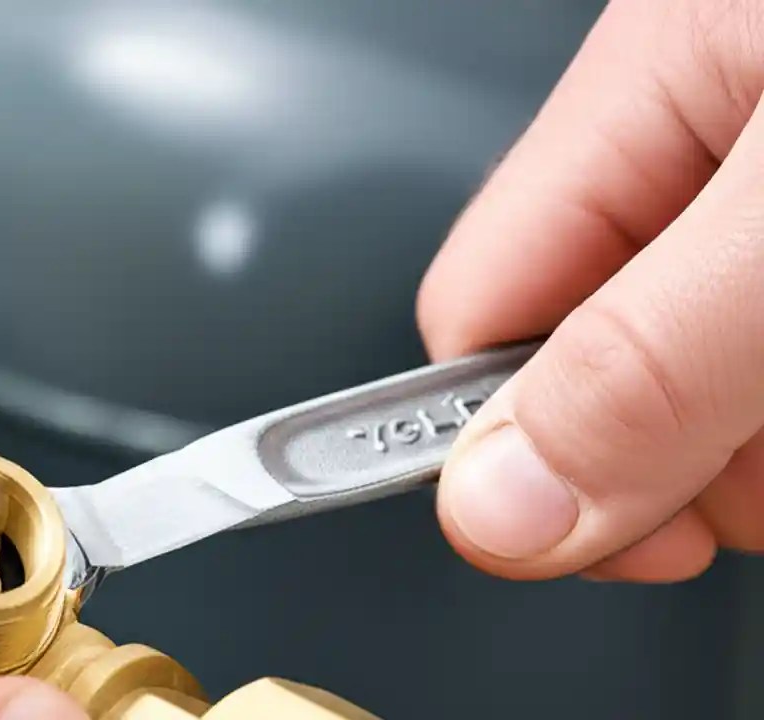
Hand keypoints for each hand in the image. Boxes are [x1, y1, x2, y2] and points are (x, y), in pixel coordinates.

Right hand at [418, 0, 763, 581]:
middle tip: (761, 449)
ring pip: (704, 400)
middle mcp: (708, 154)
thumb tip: (493, 500)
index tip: (573, 530)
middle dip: (678, 451)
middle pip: (597, 372)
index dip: (507, 436)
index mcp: (651, 89)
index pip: (480, 307)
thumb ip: (651, 358)